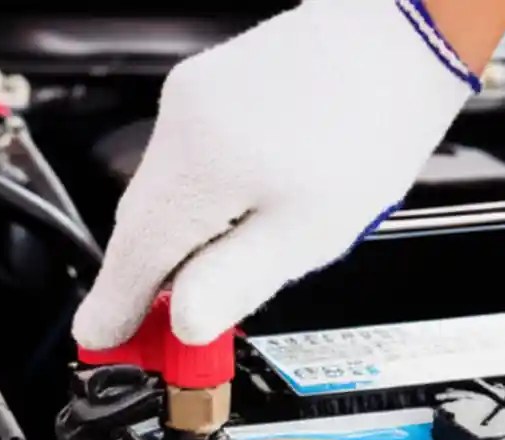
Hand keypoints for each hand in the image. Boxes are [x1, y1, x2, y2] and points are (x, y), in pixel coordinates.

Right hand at [73, 0, 478, 348]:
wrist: (403, 35)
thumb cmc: (369, 126)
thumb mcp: (308, 232)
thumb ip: (237, 280)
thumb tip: (186, 322)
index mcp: (197, 168)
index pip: (133, 258)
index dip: (116, 309)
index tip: (101, 340)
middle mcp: (181, 125)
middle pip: (144, 223)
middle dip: (148, 281)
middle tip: (156, 333)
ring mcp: (194, 97)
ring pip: (167, 189)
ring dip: (179, 237)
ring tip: (213, 280)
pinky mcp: (213, 84)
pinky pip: (188, 157)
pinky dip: (200, 197)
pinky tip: (236, 215)